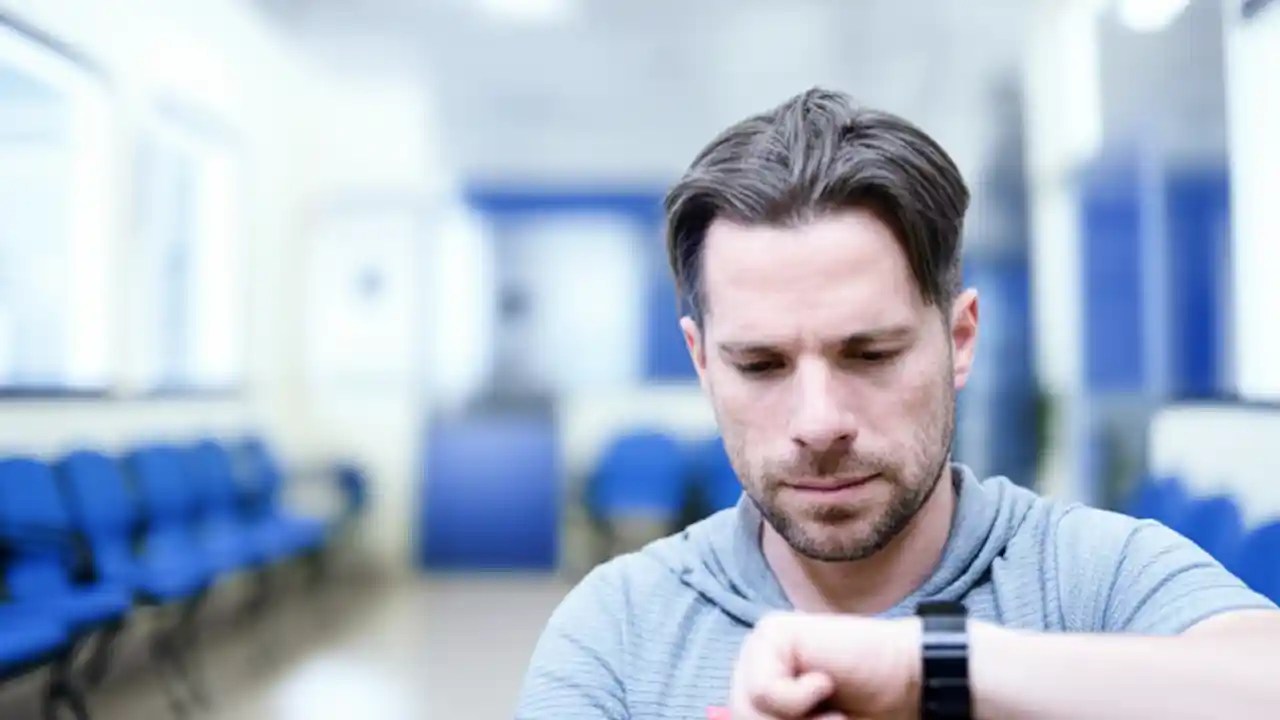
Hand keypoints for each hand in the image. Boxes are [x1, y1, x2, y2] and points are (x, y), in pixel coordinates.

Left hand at [730, 612, 920, 719]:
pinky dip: (798, 700)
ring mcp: (761, 645)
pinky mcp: (772, 633)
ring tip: (830, 709)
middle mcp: (753, 665)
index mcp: (758, 689)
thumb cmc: (864, 710)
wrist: (907, 682)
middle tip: (831, 719)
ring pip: (748, 709)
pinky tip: (825, 681)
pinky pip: (763, 690)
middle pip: (741, 717)